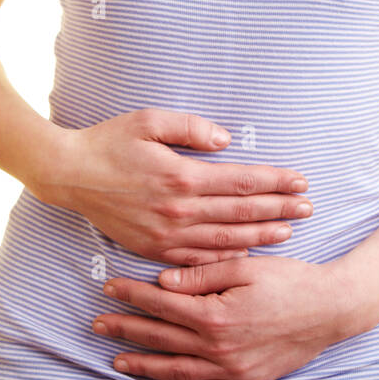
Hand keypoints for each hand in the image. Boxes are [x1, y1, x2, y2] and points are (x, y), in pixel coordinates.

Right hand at [30, 107, 312, 264]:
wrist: (69, 175)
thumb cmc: (110, 141)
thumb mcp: (148, 119)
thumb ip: (191, 128)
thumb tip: (227, 140)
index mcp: (181, 176)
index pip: (241, 181)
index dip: (275, 182)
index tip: (301, 182)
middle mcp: (178, 210)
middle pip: (240, 212)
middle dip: (279, 209)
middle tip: (309, 208)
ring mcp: (166, 235)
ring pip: (225, 239)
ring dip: (260, 235)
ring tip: (288, 232)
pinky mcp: (154, 249)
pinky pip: (199, 259)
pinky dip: (227, 257)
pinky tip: (247, 253)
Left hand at [91, 254, 352, 379]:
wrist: (332, 309)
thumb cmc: (291, 280)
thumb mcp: (247, 266)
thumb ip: (203, 273)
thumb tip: (165, 280)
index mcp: (216, 314)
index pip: (162, 303)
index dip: (132, 294)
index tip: (109, 287)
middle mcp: (219, 348)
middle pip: (162, 339)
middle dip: (127, 330)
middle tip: (98, 325)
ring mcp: (233, 370)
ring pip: (177, 370)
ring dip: (144, 365)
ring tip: (118, 361)